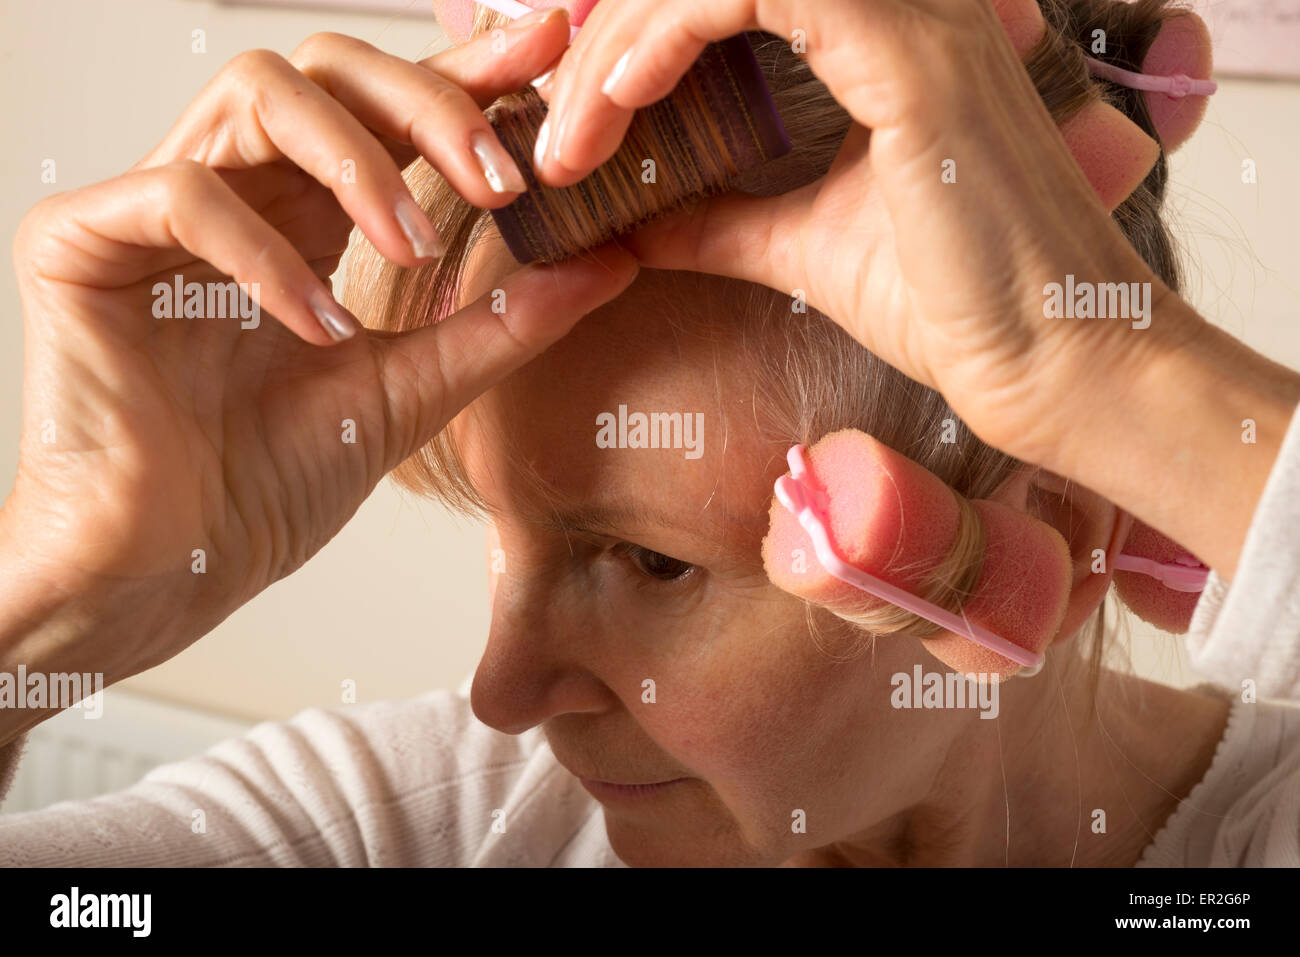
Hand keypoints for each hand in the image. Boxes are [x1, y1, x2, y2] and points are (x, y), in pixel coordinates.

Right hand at [2, 11, 636, 689]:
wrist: (170, 569)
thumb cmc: (272, 481)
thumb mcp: (416, 391)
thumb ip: (504, 323)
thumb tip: (614, 260)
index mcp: (303, 214)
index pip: (387, 110)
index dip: (465, 72)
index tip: (548, 53)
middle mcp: (234, 189)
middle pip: (328, 69)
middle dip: (426, 105)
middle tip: (500, 179)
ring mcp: (152, 206)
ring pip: (257, 95)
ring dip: (356, 165)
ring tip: (413, 250)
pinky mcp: (81, 240)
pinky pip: (181, 194)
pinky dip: (266, 253)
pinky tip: (319, 326)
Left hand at [531, 0, 1190, 466]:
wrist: (1048, 363)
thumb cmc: (949, 307)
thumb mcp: (801, 248)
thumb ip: (721, 222)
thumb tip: (633, 227)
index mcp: (879, 42)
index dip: (634, 33)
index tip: (572, 119)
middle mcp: (900, 11)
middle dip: (611, 30)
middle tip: (554, 122)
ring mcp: (911, 22)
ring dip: (625, 32)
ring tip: (572, 124)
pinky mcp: (909, 59)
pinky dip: (668, 32)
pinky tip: (621, 98)